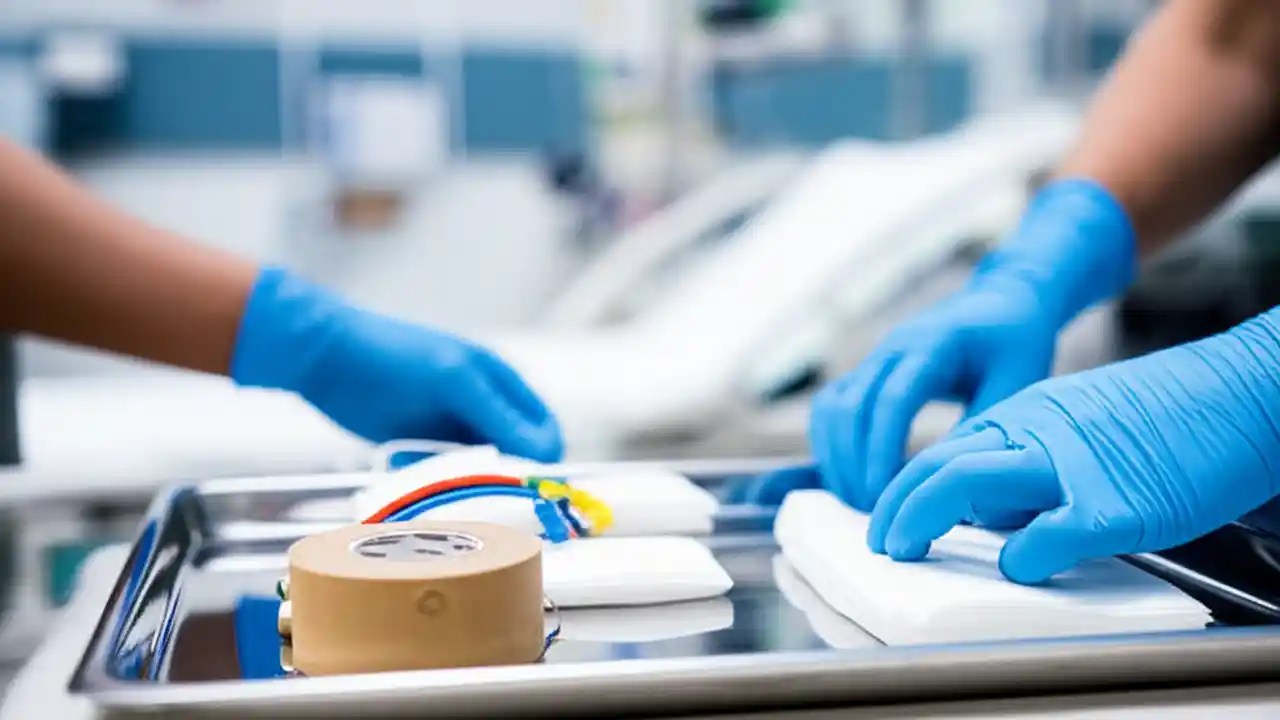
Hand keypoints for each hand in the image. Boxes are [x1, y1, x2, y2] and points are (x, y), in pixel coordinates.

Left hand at [232, 268, 562, 461]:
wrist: (326, 357)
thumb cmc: (395, 358)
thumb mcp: (455, 382)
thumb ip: (501, 417)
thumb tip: (546, 454)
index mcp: (501, 383)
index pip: (545, 432)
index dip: (543, 461)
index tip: (523, 488)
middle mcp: (483, 408)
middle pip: (516, 458)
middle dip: (507, 479)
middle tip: (480, 494)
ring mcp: (451, 429)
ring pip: (481, 472)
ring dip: (470, 485)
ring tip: (442, 484)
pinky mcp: (421, 447)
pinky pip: (446, 477)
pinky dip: (439, 484)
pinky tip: (416, 478)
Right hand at [810, 179, 1136, 511]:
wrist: (1001, 300)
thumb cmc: (1016, 342)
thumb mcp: (1018, 380)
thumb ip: (985, 423)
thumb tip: (951, 478)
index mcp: (932, 346)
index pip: (892, 399)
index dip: (882, 450)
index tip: (885, 495)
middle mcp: (891, 349)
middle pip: (851, 407)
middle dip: (853, 463)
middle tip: (872, 511)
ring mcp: (873, 359)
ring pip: (831, 409)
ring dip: (835, 457)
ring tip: (859, 502)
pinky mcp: (865, 372)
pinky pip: (829, 408)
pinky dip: (829, 444)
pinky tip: (846, 478)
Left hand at [867, 310, 1279, 583]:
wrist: (1248, 390)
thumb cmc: (1175, 416)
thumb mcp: (1085, 423)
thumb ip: (1036, 460)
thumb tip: (996, 517)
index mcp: (1030, 414)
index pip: (947, 450)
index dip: (906, 488)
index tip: (888, 519)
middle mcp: (1037, 432)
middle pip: (939, 464)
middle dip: (896, 505)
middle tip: (882, 542)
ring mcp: (1071, 466)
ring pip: (966, 482)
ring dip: (922, 519)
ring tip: (905, 551)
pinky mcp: (1114, 505)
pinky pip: (1047, 533)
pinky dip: (1021, 554)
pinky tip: (1015, 566)